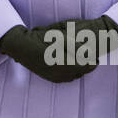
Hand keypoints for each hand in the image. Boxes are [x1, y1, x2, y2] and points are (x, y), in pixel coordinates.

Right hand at [0, 17, 117, 81]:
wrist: (21, 47)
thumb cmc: (40, 39)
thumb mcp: (59, 38)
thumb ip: (74, 45)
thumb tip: (86, 50)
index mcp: (64, 64)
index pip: (86, 66)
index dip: (93, 62)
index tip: (96, 57)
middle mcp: (60, 74)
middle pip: (81, 73)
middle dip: (87, 66)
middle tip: (91, 60)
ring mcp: (54, 77)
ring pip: (74, 76)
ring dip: (79, 70)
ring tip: (80, 61)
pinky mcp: (49, 78)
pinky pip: (66, 78)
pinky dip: (71, 73)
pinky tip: (69, 64)